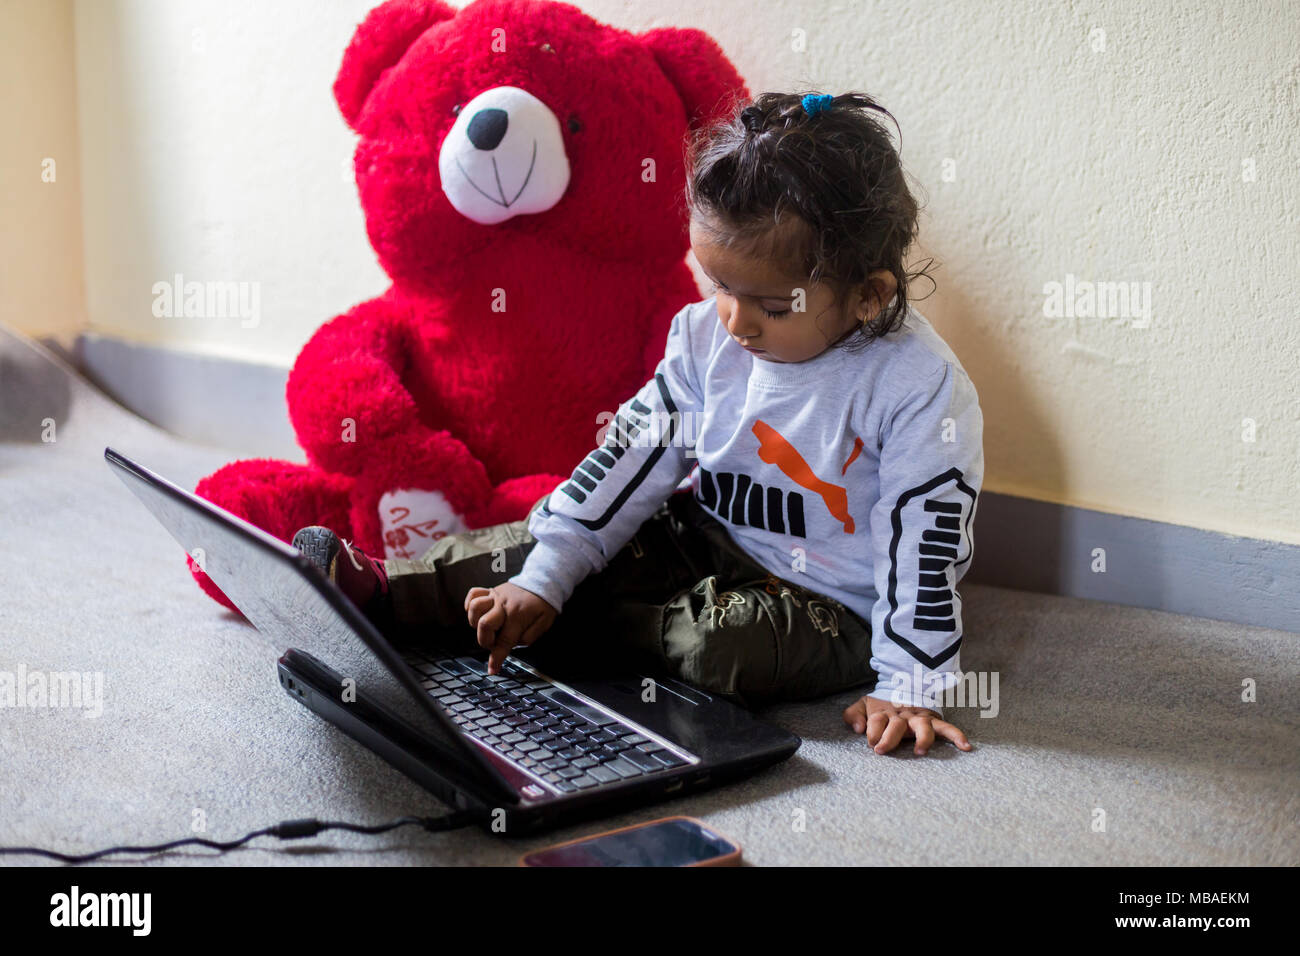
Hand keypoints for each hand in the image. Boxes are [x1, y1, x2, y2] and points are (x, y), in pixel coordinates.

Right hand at [463, 582, 557, 674]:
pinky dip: (470, 605)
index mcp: (518, 616)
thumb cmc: (543, 605)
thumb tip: (515, 644)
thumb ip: (529, 637)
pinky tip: (478, 614)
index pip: (504, 640)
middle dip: (486, 641)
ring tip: (486, 628)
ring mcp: (495, 596)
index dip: (497, 657)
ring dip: (476, 622)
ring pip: (475, 607)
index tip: (492, 669)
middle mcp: (503, 605)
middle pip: (484, 624)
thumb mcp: (544, 624)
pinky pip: (472, 594)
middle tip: (494, 643)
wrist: (541, 582)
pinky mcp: (490, 591)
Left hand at [842, 695, 971, 754]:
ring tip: (920, 751)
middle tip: (881, 750)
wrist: (903, 685)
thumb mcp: (863, 705)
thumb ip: (853, 715)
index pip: (876, 721)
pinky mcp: (933, 721)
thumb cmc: (881, 704)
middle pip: (896, 725)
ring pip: (923, 727)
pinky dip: (957, 736)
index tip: (870, 742)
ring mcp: (919, 719)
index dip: (872, 731)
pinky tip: (965, 746)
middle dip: (888, 738)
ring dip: (923, 739)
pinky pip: (947, 728)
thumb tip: (858, 728)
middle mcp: (902, 716)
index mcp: (884, 712)